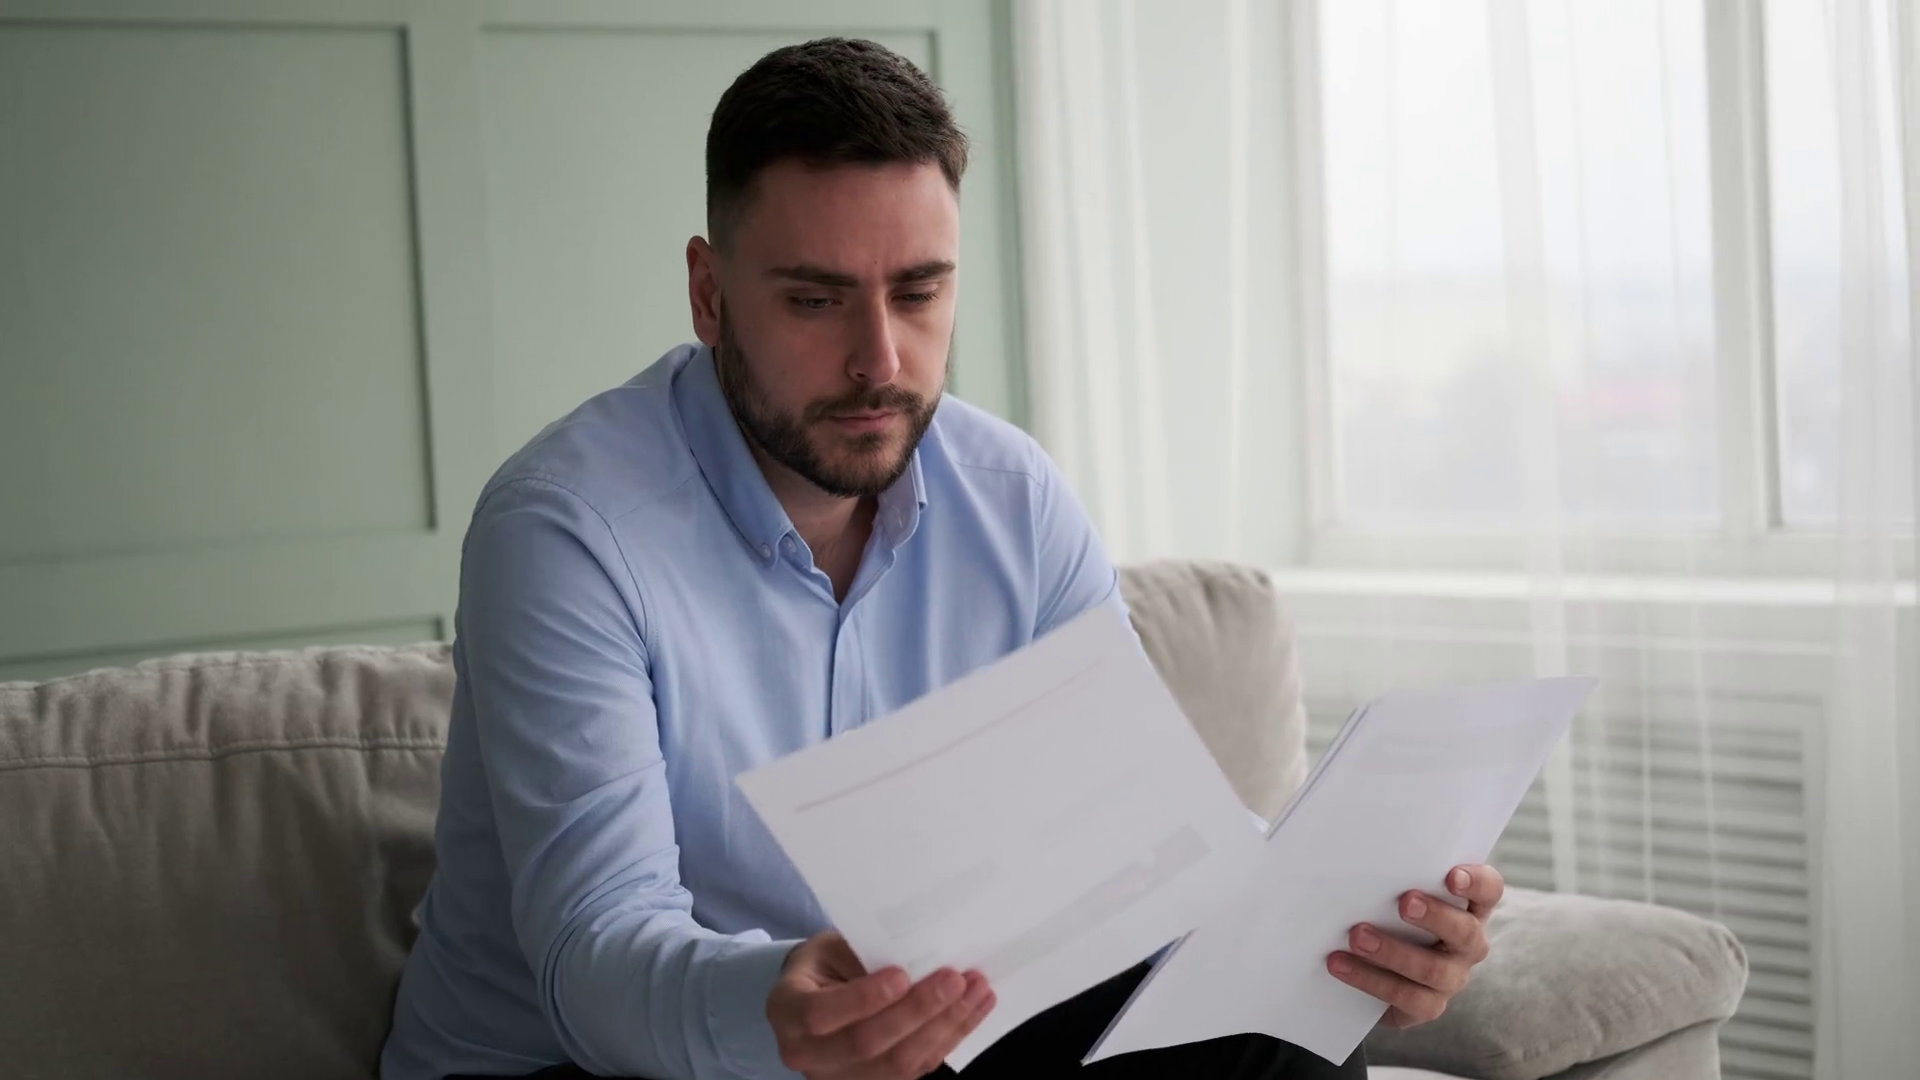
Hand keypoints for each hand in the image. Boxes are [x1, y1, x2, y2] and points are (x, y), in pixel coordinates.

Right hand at [768, 931, 996, 1078]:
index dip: (863, 999)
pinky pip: (916, 1069)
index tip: (901, 975)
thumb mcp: (830, 948)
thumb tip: (918, 959)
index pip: (821, 1014)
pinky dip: (948, 1038)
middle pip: (866, 1043)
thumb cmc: (823, 965)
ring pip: (898, 1063)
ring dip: (944, 1027)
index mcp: (787, 1012)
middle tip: (954, 979)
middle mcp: (807, 1053)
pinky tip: (972, 1009)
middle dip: (917, 1011)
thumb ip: (863, 956)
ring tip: (976, 991)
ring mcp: (840, 1076)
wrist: (813, 998)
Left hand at [1326, 863, 1502, 1028]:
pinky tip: (1341, 965)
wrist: (1378, 969)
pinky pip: (1406, 997)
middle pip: (1465, 931)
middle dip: (1435, 916)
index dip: (1476, 883)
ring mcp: (1452, 977)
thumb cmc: (1391, 914)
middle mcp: (1468, 943)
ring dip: (1392, 952)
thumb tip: (1354, 852)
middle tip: (1405, 902)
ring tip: (1356, 936)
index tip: (1452, 875)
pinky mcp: (1428, 1005)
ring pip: (1433, 969)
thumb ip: (1395, 874)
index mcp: (1469, 907)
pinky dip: (1369, 979)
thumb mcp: (1398, 891)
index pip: (1489, 890)